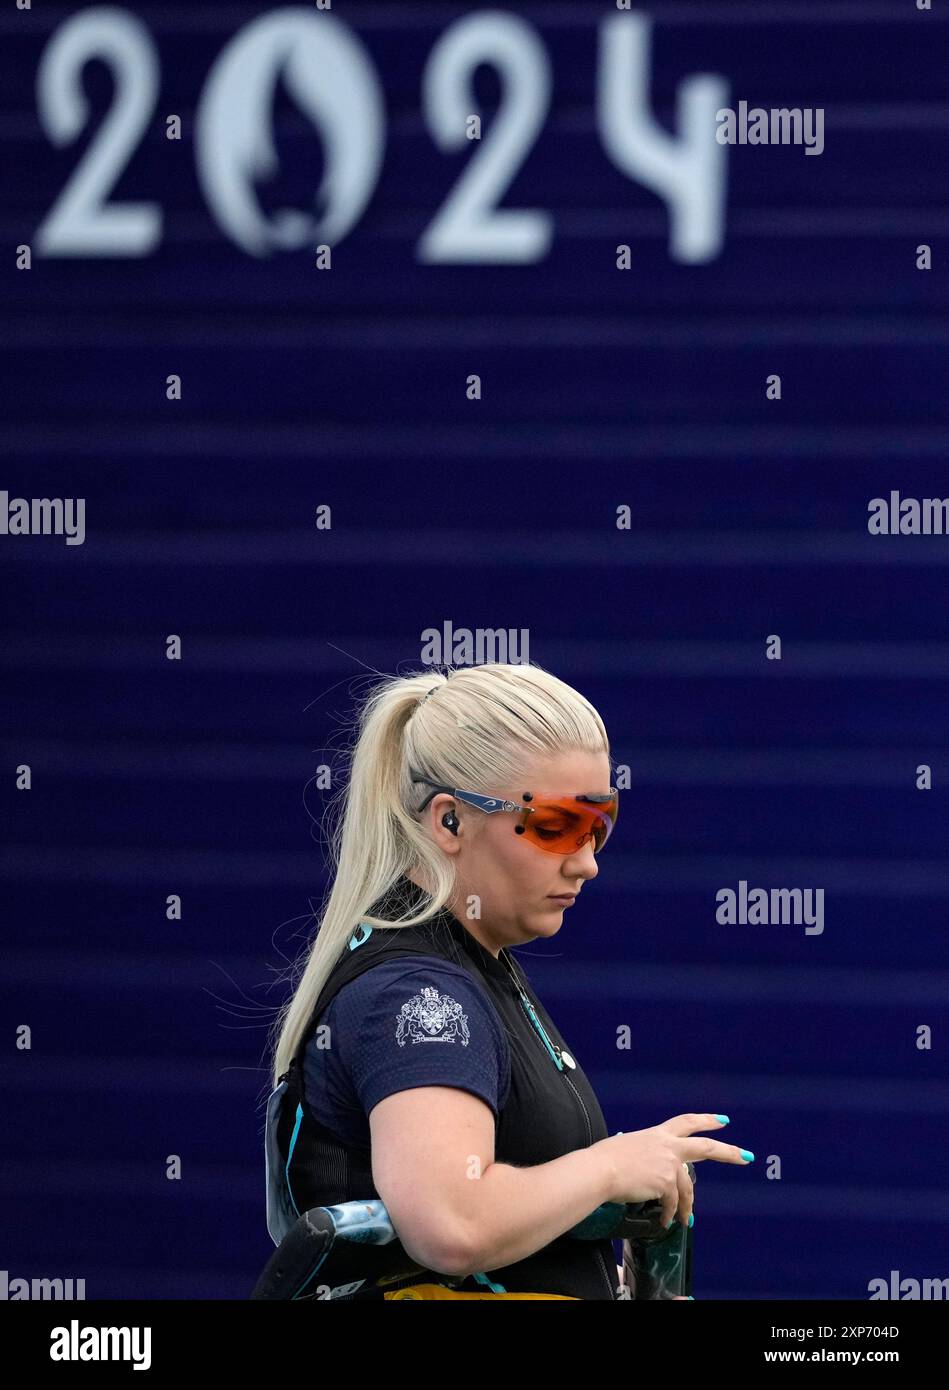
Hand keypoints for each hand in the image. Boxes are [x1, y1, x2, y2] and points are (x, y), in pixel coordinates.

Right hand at [603, 1112, 751, 1226]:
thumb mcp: (626, 1148)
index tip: (722, 1121)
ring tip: (686, 1220)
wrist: (601, 1170)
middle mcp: (667, 1146)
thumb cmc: (605, 1159)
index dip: (705, 1121)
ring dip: (687, 1206)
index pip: (686, 1122)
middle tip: (746, 1156)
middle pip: (705, 1147)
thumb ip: (642, 1154)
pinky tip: (666, 1222)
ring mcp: (669, 1164)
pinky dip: (670, 1214)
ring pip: (688, 1187)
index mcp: (657, 1134)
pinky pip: (673, 1203)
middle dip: (728, 1152)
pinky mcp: (666, 1183)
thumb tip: (640, 1165)